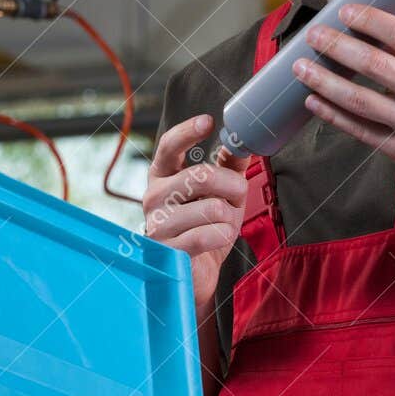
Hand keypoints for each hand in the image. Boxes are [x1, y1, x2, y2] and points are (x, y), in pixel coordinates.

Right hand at [144, 114, 250, 317]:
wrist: (194, 274)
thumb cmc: (204, 229)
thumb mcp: (220, 194)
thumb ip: (228, 167)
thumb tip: (241, 141)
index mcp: (162, 176)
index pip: (168, 146)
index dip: (187, 131)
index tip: (208, 121)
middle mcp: (153, 196)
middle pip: (201, 175)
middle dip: (232, 186)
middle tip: (239, 197)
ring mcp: (156, 224)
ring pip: (211, 207)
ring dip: (230, 218)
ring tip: (223, 225)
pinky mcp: (166, 250)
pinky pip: (209, 234)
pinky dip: (223, 236)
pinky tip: (216, 240)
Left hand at [296, 4, 394, 188]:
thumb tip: (366, 31)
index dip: (371, 20)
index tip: (345, 11)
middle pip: (375, 65)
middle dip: (337, 47)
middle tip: (313, 35)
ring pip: (359, 99)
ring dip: (324, 81)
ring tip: (301, 67)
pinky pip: (359, 130)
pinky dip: (332, 115)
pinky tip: (313, 101)